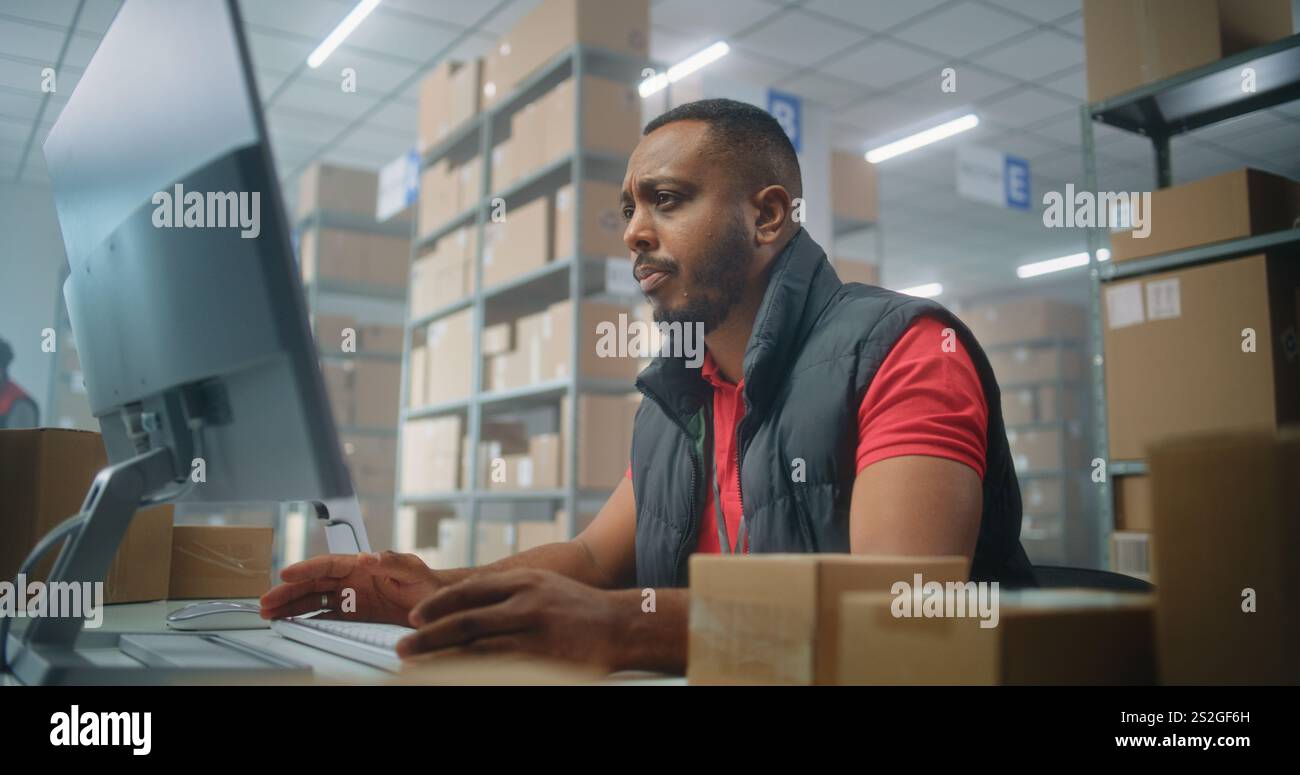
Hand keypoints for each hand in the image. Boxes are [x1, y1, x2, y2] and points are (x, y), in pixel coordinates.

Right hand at [260, 551, 440, 625]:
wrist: (436, 604)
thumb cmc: (425, 582)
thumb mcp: (412, 569)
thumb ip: (391, 562)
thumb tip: (367, 557)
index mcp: (361, 564)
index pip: (327, 565)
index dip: (305, 569)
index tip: (286, 574)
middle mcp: (352, 579)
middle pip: (312, 583)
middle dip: (288, 591)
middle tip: (266, 601)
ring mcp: (350, 597)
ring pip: (314, 599)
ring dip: (291, 606)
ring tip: (269, 613)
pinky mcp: (353, 614)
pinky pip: (324, 615)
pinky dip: (307, 618)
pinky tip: (291, 622)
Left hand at [397, 569, 625, 668]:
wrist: (622, 625)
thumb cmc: (579, 608)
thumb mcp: (543, 586)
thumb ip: (507, 592)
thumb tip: (465, 603)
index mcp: (523, 581)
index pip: (469, 590)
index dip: (438, 605)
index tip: (415, 617)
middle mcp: (526, 601)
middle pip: (464, 619)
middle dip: (429, 635)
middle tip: (403, 646)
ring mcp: (535, 630)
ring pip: (476, 646)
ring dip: (442, 657)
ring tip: (417, 666)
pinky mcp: (544, 656)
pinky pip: (499, 666)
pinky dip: (472, 672)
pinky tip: (455, 677)